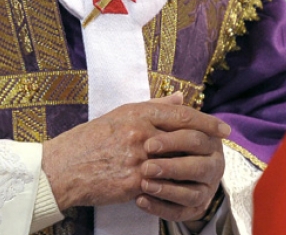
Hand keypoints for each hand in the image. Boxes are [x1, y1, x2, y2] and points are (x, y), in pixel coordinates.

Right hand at [41, 93, 229, 210]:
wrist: (62, 168)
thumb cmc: (89, 140)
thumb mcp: (120, 115)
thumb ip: (153, 107)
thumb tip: (180, 98)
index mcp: (138, 114)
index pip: (182, 115)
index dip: (207, 122)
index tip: (223, 128)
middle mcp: (140, 134)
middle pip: (185, 138)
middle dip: (207, 144)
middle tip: (223, 148)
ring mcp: (138, 159)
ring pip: (177, 162)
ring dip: (193, 166)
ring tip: (207, 168)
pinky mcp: (133, 182)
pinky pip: (162, 184)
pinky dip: (174, 185)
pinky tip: (184, 186)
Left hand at [135, 117, 226, 226]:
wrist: (155, 169)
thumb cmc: (161, 142)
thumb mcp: (162, 123)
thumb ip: (169, 112)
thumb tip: (178, 95)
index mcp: (210, 141)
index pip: (196, 138)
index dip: (173, 141)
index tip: (148, 144)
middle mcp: (214, 165)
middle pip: (198, 166)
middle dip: (172, 167)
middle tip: (146, 167)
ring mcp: (207, 188)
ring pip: (191, 193)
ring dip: (167, 189)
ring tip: (143, 184)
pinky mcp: (196, 208)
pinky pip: (180, 212)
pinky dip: (160, 207)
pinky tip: (140, 200)